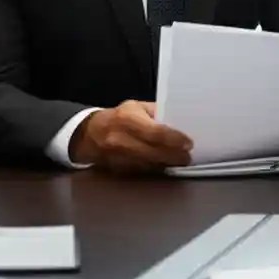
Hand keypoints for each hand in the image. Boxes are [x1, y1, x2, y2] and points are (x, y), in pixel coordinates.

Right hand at [69, 101, 192, 173]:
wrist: (89, 134)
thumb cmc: (119, 118)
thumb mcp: (137, 107)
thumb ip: (157, 112)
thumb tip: (180, 120)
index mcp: (126, 119)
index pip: (155, 132)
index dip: (174, 139)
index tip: (188, 143)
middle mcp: (120, 139)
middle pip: (154, 152)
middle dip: (175, 156)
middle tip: (188, 156)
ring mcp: (118, 157)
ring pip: (150, 165)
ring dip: (167, 164)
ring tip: (180, 160)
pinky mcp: (118, 170)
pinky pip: (143, 172)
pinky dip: (156, 169)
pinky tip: (164, 164)